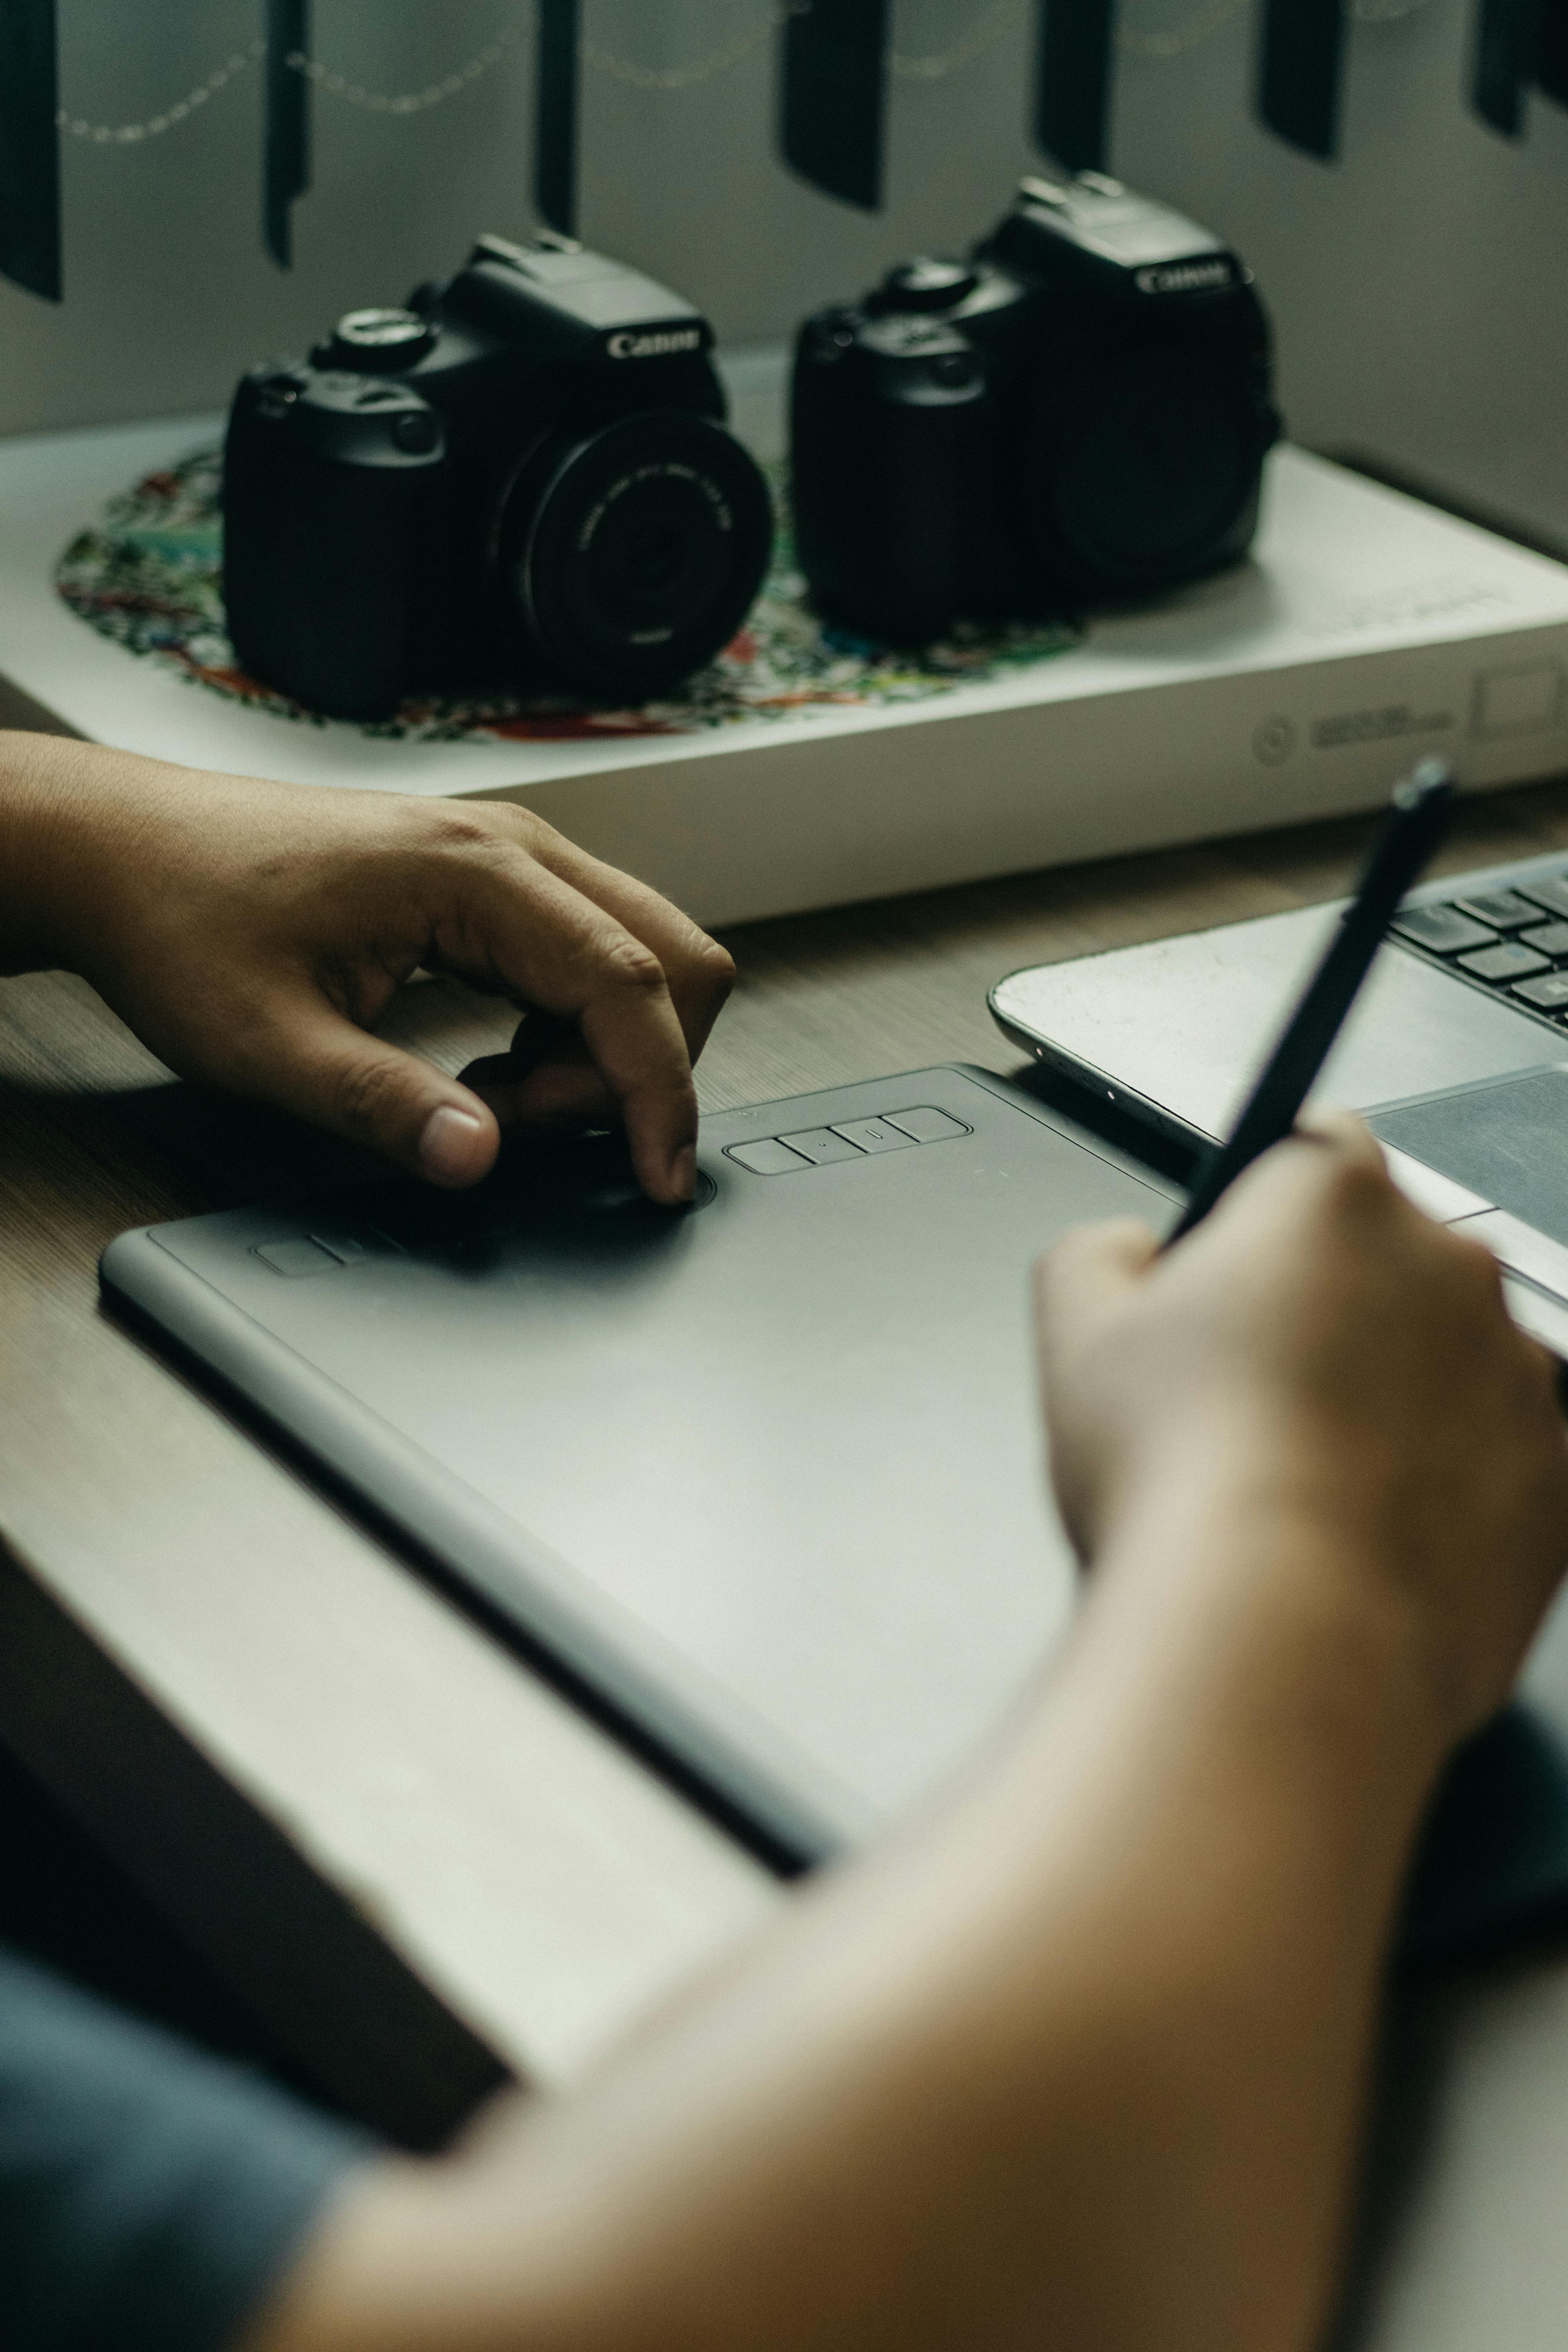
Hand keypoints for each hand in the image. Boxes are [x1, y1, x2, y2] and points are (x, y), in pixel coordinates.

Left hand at [2, 737, 732, 1201]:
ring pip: (637, 959)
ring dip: (599, 1054)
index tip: (659, 1178)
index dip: (660, 1094)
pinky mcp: (490, 883)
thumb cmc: (182, 923)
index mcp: (473, 870)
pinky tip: (488, 1070)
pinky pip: (585, 959)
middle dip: (640, 1068)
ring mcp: (506, 858)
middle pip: (671, 958)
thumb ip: (380, 1105)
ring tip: (493, 1101)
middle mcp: (510, 846)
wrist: (122, 854)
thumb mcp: (265, 1043)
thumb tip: (477, 1158)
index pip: (629, 984)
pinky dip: (567, 1033)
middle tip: (534, 1129)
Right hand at [1035, 1116, 1567, 1740]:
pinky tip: (1358, 1537)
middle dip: (1327, 1313)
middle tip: (1241, 1400)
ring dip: (1389, 1403)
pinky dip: (1441, 1491)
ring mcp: (1520, 1378)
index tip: (1233, 1270)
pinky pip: (1495, 1465)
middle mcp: (1451, 1266)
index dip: (1261, 1209)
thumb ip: (1096, 1253)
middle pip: (1384, 1261)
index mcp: (1335, 1200)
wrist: (1283, 1638)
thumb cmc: (1184, 1481)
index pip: (1312, 1145)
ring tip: (1298, 1485)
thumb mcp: (1075, 1332)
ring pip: (1445, 1365)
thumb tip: (1129, 1252)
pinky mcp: (1558, 1485)